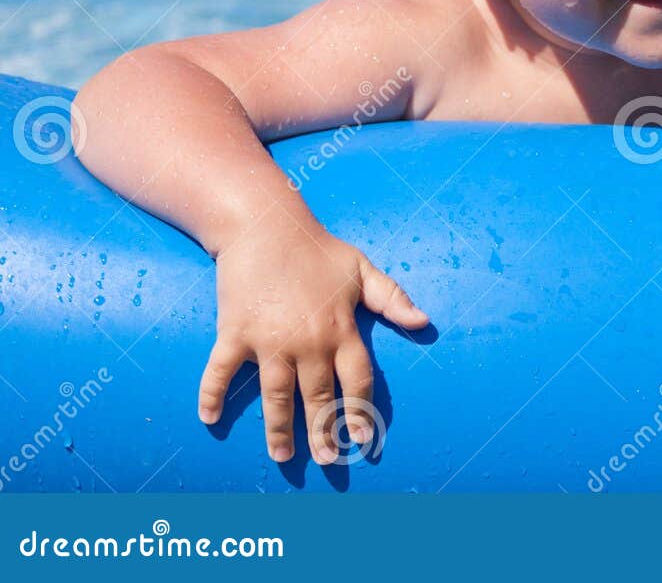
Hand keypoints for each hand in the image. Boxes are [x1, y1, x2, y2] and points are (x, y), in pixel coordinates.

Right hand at [197, 220, 428, 464]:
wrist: (266, 226)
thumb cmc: (318, 249)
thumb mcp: (363, 269)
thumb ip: (393, 298)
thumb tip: (425, 321)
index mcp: (341, 329)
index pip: (357, 380)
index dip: (360, 410)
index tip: (362, 438)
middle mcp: (308, 341)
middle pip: (318, 398)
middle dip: (323, 432)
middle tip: (328, 461)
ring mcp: (270, 341)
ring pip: (276, 396)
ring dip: (279, 430)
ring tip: (282, 457)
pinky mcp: (234, 333)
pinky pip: (220, 372)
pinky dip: (212, 395)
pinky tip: (209, 419)